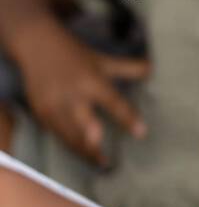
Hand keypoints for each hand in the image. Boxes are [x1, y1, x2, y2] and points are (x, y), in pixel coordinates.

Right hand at [17, 27, 149, 166]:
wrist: (36, 43)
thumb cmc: (75, 53)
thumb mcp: (102, 59)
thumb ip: (128, 68)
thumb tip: (153, 68)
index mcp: (90, 80)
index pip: (113, 102)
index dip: (127, 117)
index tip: (141, 133)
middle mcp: (72, 94)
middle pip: (83, 122)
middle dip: (92, 140)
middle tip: (105, 160)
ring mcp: (53, 104)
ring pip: (69, 134)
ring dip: (84, 151)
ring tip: (101, 163)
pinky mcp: (41, 112)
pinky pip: (57, 134)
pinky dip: (70, 145)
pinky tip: (82, 154)